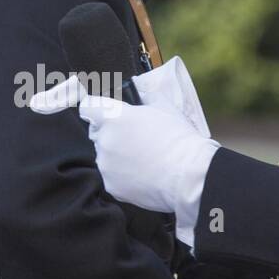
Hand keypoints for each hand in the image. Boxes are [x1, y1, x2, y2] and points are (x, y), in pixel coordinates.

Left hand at [30, 57, 218, 246]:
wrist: (190, 176)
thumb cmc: (180, 140)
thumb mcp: (164, 108)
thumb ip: (144, 99)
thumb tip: (139, 92)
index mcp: (113, 117)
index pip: (88, 107)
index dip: (95, 109)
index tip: (99, 112)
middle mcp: (104, 140)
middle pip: (97, 133)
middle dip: (111, 134)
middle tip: (136, 138)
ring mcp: (106, 165)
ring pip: (105, 156)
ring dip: (118, 156)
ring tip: (144, 159)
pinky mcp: (112, 186)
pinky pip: (112, 176)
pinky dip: (123, 176)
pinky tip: (144, 173)